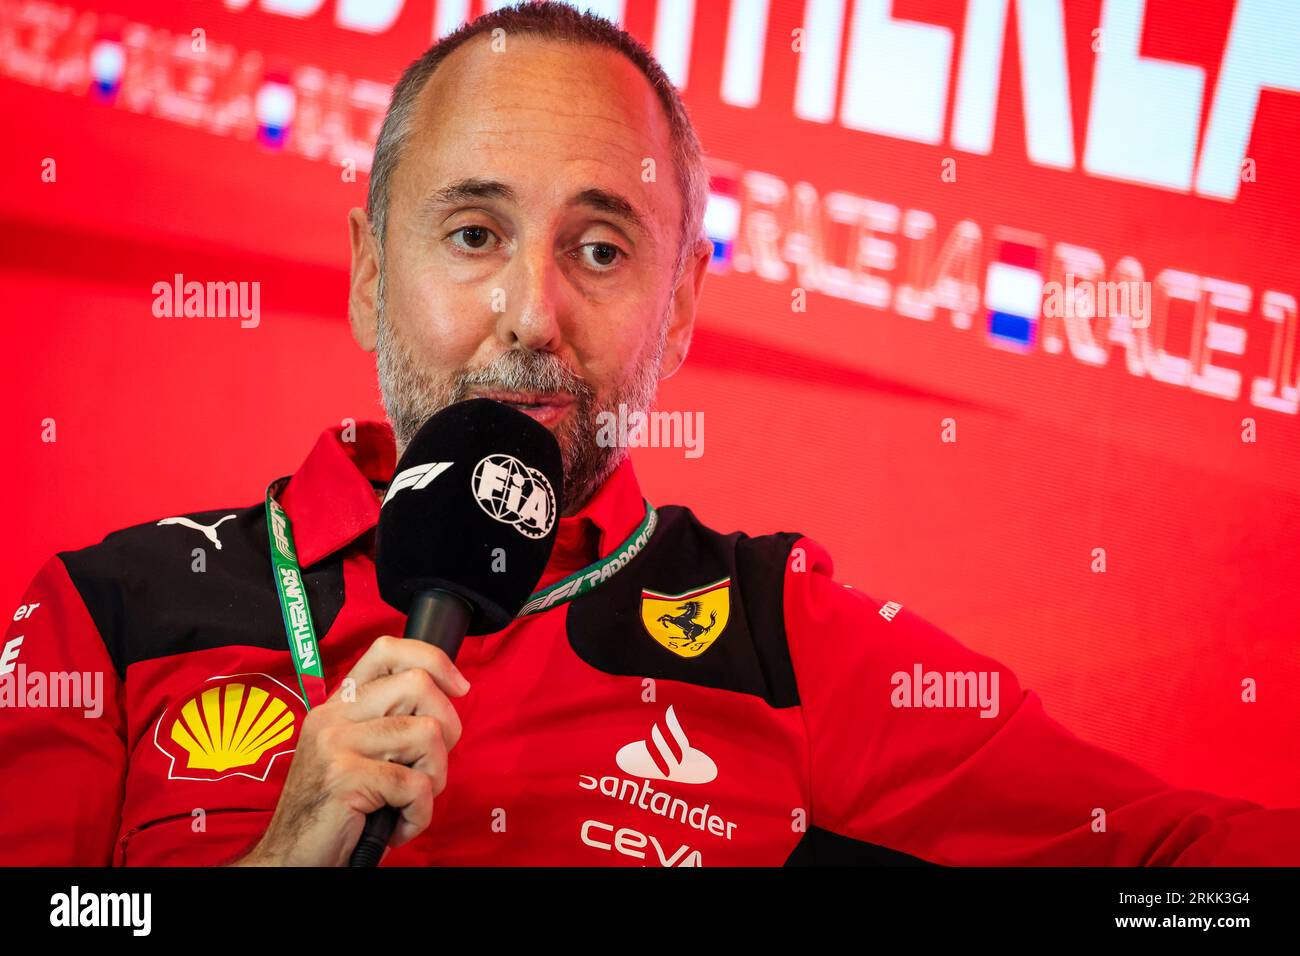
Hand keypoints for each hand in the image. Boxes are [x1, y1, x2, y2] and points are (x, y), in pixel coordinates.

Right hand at [230, 635, 468, 865]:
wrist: (289, 858)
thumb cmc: (335, 810)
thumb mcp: (357, 754)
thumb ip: (388, 723)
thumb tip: (445, 701)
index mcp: (338, 705)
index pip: (388, 650)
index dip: (435, 661)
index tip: (459, 688)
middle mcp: (334, 716)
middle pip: (419, 684)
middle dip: (448, 728)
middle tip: (428, 767)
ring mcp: (336, 744)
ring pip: (427, 733)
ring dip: (434, 777)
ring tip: (408, 801)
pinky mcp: (344, 777)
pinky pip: (415, 784)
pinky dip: (419, 814)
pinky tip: (397, 826)